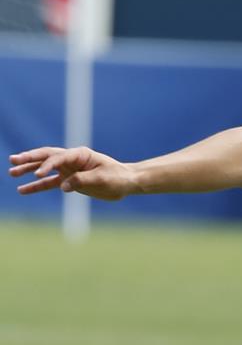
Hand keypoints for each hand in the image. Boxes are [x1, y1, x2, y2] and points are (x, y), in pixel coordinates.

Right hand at [9, 146, 139, 198]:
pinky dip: (36, 186)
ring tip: (12, 173)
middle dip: (29, 159)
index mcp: (80, 154)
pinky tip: (22, 190)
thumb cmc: (118, 177)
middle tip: (13, 160)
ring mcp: (69, 169)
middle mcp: (72, 160)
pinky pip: (50, 183)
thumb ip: (82, 181)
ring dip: (28, 170)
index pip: (59, 157)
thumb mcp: (103, 179)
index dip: (47, 165)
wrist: (127, 182)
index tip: (38, 174)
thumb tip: (63, 186)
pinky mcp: (69, 181)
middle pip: (46, 157)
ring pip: (44, 168)